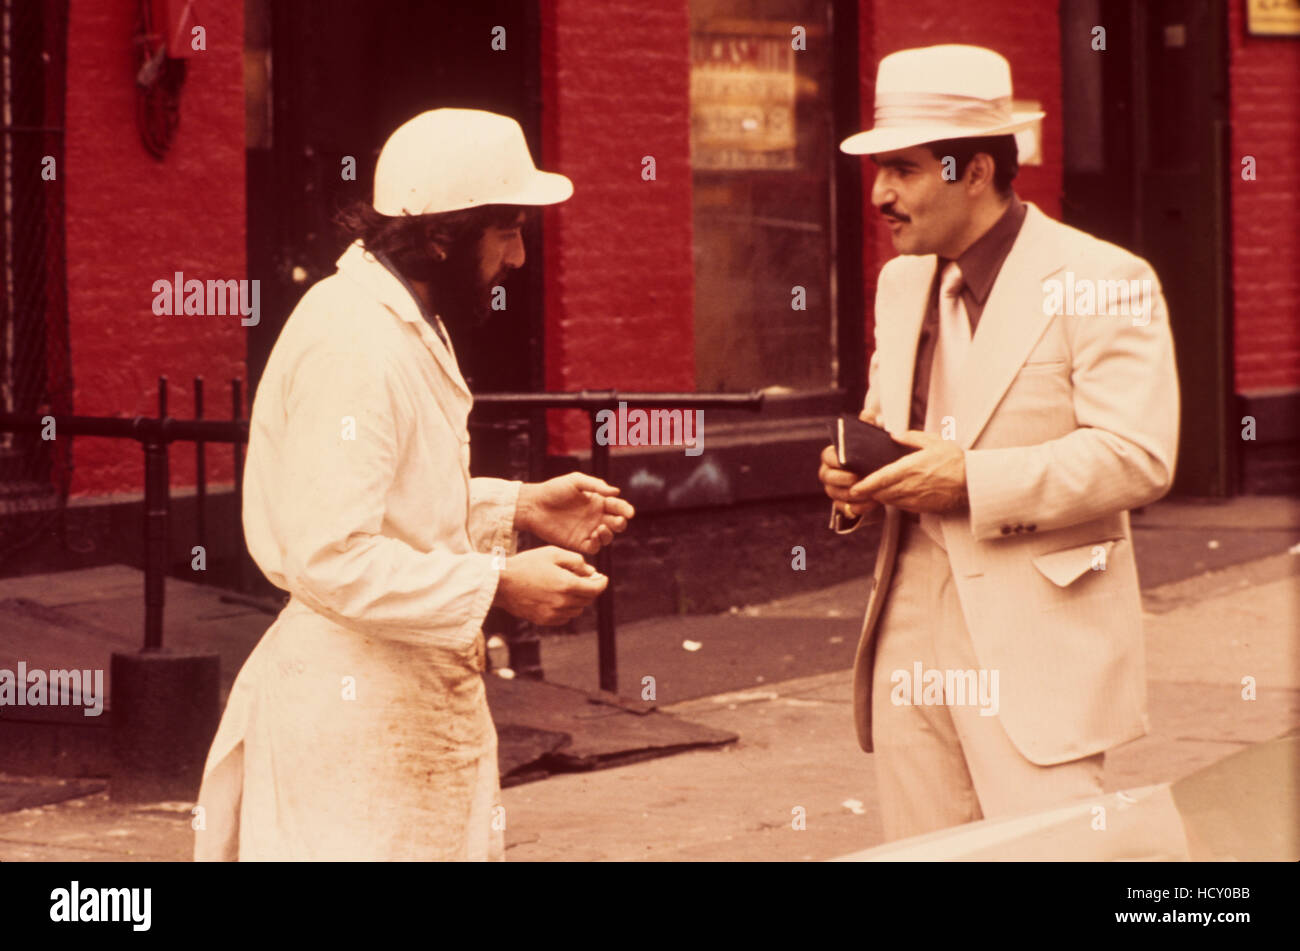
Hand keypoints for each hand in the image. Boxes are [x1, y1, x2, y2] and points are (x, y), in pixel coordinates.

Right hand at [493, 546, 608, 625]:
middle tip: (586, 579)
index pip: (595, 589)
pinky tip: (558, 598)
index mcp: (567, 584)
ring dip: (578, 599)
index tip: (602, 578)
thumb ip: (576, 561)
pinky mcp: (544, 620)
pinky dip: (567, 609)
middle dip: (590, 589)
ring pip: (578, 610)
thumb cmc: (526, 564)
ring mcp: (553, 614)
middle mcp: (563, 602)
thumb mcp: (552, 553)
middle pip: (588, 599)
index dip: (602, 583)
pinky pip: (565, 618)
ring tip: (568, 587)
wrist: (501, 583)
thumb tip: (591, 572)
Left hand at [516, 473, 634, 553]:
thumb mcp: (575, 481)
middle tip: (617, 521)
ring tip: (601, 528)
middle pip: (616, 523)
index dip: (625, 509)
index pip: (617, 507)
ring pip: (607, 537)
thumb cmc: (553, 490)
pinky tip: (593, 535)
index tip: (628, 512)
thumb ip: (596, 485)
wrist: (533, 505)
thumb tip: (616, 492)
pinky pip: (593, 548)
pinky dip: (598, 544)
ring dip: (609, 534)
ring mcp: (587, 531)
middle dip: (621, 523)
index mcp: (597, 502)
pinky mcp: (578, 543)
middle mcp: (595, 517)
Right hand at [817, 407, 887, 519]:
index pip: (826, 456)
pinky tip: (871, 503)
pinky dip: (858, 508)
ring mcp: (834, 490)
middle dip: (840, 480)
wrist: (882, 475)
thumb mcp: (872, 439)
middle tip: (856, 480)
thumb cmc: (872, 454)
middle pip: (826, 477)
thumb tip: (867, 414)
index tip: (847, 463)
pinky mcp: (843, 504)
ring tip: (868, 493)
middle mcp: (830, 473)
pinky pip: (845, 509)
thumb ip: (869, 426)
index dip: (835, 461)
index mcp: (834, 456)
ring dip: (850, 495)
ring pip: (835, 495)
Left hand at [851, 430, 966, 513]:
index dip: (866, 485)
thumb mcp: (933, 441)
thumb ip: (911, 437)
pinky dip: (892, 502)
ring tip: (869, 493)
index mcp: (911, 468)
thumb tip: (894, 435)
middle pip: (881, 493)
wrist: (972, 482)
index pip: (882, 478)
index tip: (854, 488)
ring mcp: (916, 498)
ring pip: (889, 501)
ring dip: (878, 498)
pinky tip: (890, 496)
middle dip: (867, 493)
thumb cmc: (954, 461)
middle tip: (855, 492)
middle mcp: (911, 485)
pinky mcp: (922, 507)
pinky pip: (901, 506)